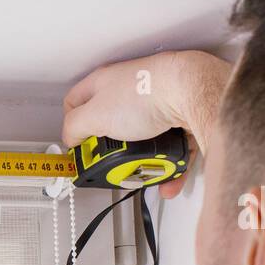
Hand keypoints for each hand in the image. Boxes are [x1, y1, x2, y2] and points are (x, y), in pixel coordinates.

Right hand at [61, 50, 230, 198]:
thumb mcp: (95, 114)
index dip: (73, 126)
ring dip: (143, 164)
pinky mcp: (179, 119)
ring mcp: (156, 105)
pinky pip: (169, 149)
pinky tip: (168, 179)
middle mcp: (129, 91)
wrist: (194, 93)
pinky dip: (168, 168)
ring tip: (145, 173)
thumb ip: (75, 127)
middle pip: (111, 128)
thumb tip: (71, 139)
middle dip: (113, 153)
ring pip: (142, 142)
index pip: (75, 103)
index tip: (79, 147)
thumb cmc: (148, 94)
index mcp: (104, 84)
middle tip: (113, 165)